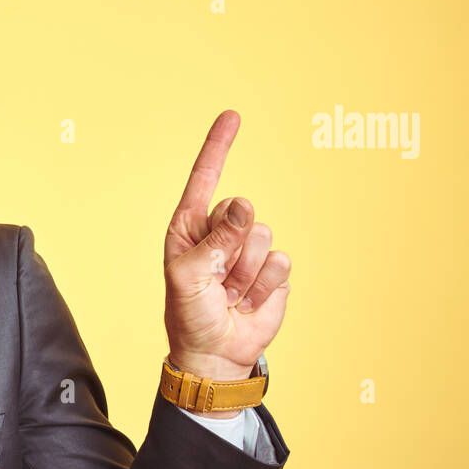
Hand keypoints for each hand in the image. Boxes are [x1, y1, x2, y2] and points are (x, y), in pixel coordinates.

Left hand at [163, 110, 290, 386]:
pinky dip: (265, 286)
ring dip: (246, 272)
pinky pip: (281, 263)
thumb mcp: (188, 276)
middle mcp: (221, 232)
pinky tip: (248, 301)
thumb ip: (215, 240)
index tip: (232, 115)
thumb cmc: (189, 314)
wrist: (216, 353)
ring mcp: (249, 250)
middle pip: (239, 210)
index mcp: (191, 227)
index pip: (205, 179)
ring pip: (263, 236)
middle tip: (216, 278)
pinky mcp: (273, 271)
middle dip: (230, 247)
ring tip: (229, 293)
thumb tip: (244, 204)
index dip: (218, 147)